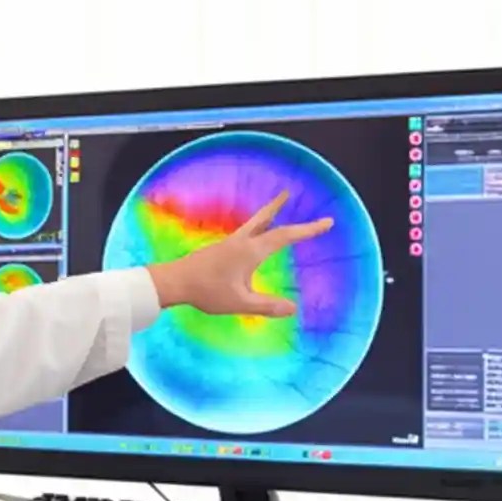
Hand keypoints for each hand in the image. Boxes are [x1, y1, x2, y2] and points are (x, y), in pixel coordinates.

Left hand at [145, 190, 332, 317]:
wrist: (174, 282)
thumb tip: (294, 308)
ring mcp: (228, 244)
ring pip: (253, 225)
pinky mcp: (219, 250)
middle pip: (264, 219)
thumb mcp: (240, 303)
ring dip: (266, 216)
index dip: (308, 229)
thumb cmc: (207, 292)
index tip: (327, 222)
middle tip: (288, 192)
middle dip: (278, 207)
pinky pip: (244, 234)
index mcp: (250, 251)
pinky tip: (252, 240)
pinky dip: (255, 229)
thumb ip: (267, 306)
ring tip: (274, 209)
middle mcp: (241, 242)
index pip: (285, 236)